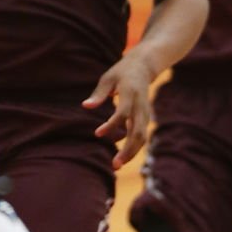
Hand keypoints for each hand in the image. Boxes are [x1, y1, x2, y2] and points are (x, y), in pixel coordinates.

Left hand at [84, 48, 153, 169]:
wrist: (143, 67)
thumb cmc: (122, 72)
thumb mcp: (108, 78)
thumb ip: (99, 94)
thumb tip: (85, 106)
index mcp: (131, 93)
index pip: (123, 113)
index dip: (111, 125)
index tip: (97, 133)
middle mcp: (141, 105)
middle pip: (137, 132)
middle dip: (128, 150)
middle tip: (114, 164)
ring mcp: (146, 113)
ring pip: (142, 137)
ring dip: (131, 153)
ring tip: (117, 165)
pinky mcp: (146, 118)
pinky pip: (141, 136)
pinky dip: (134, 147)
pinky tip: (122, 156)